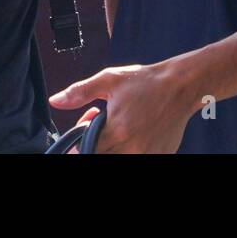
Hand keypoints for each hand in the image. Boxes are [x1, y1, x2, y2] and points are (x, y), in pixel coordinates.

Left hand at [50, 61, 197, 153]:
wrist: (182, 85)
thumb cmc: (145, 81)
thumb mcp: (109, 79)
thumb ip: (80, 92)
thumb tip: (55, 101)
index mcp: (117, 131)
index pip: (87, 149)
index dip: (83, 139)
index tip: (89, 123)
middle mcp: (132, 148)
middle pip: (102, 155)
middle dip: (98, 142)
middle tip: (105, 122)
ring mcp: (148, 154)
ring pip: (120, 158)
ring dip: (115, 147)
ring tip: (120, 128)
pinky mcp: (160, 156)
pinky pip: (139, 157)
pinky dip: (133, 148)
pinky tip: (136, 132)